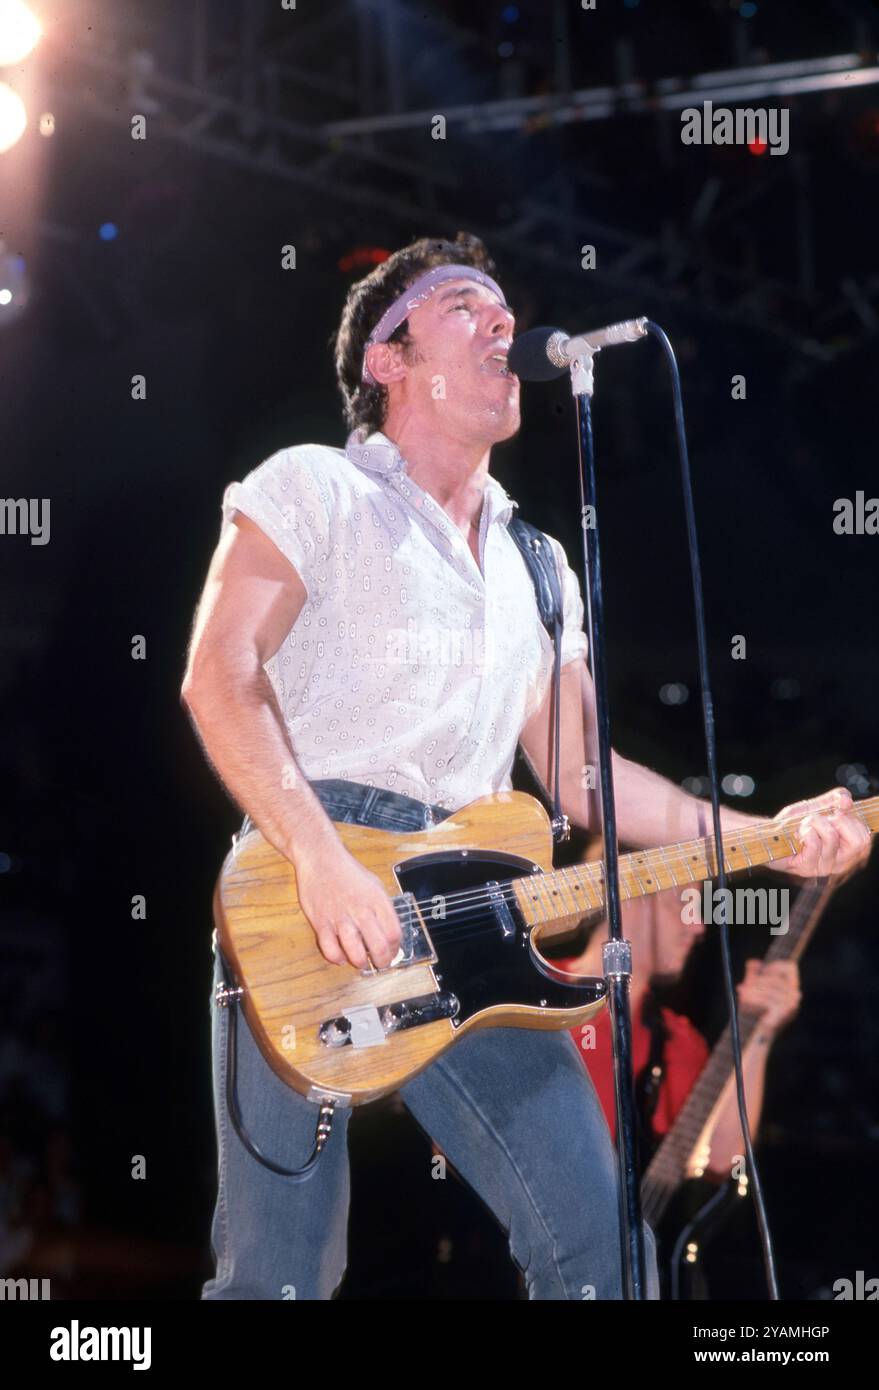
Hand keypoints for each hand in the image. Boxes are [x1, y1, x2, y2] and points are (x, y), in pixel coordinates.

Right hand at [295, 844, 402, 969]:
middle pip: (379, 947)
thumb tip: (390, 933)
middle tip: (380, 963)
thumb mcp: (374, 885)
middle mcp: (361, 910)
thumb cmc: (348, 872)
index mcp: (377, 900)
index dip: (396, 948)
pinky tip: (341, 956)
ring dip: (360, 963)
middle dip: (382, 962)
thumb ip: (382, 908)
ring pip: (356, 953)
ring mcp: (340, 917)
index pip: (394, 933)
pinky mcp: (321, 922)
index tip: (393, 951)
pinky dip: (337, 958)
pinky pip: (331, 950)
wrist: (321, 858)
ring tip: (361, 962)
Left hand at [738, 959, 801, 1034]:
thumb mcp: (755, 989)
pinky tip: (744, 1001)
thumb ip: (752, 974)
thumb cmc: (757, 1010)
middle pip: (774, 979)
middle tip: (741, 986)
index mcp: (793, 988)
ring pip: (768, 989)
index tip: (762, 971)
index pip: (790, 967)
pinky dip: (753, 999)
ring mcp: (792, 1004)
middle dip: (755, 981)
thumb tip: (752, 962)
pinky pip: (765, 999)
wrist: (759, 1034)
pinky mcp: (784, 1012)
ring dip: (751, 991)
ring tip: (741, 994)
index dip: (774, 966)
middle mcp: (795, 995)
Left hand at [769, 787, 871, 878]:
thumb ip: (835, 800)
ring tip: (804, 825)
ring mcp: (824, 868)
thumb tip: (847, 801)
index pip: (865, 838)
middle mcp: (840, 863)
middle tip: (820, 820)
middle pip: (858, 842)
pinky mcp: (808, 868)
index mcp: (847, 851)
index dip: (852, 820)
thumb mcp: (816, 807)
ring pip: (832, 837)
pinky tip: (798, 834)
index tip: (835, 813)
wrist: (766, 835)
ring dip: (815, 822)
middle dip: (838, 821)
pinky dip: (805, 830)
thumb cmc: (793, 824)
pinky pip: (814, 843)